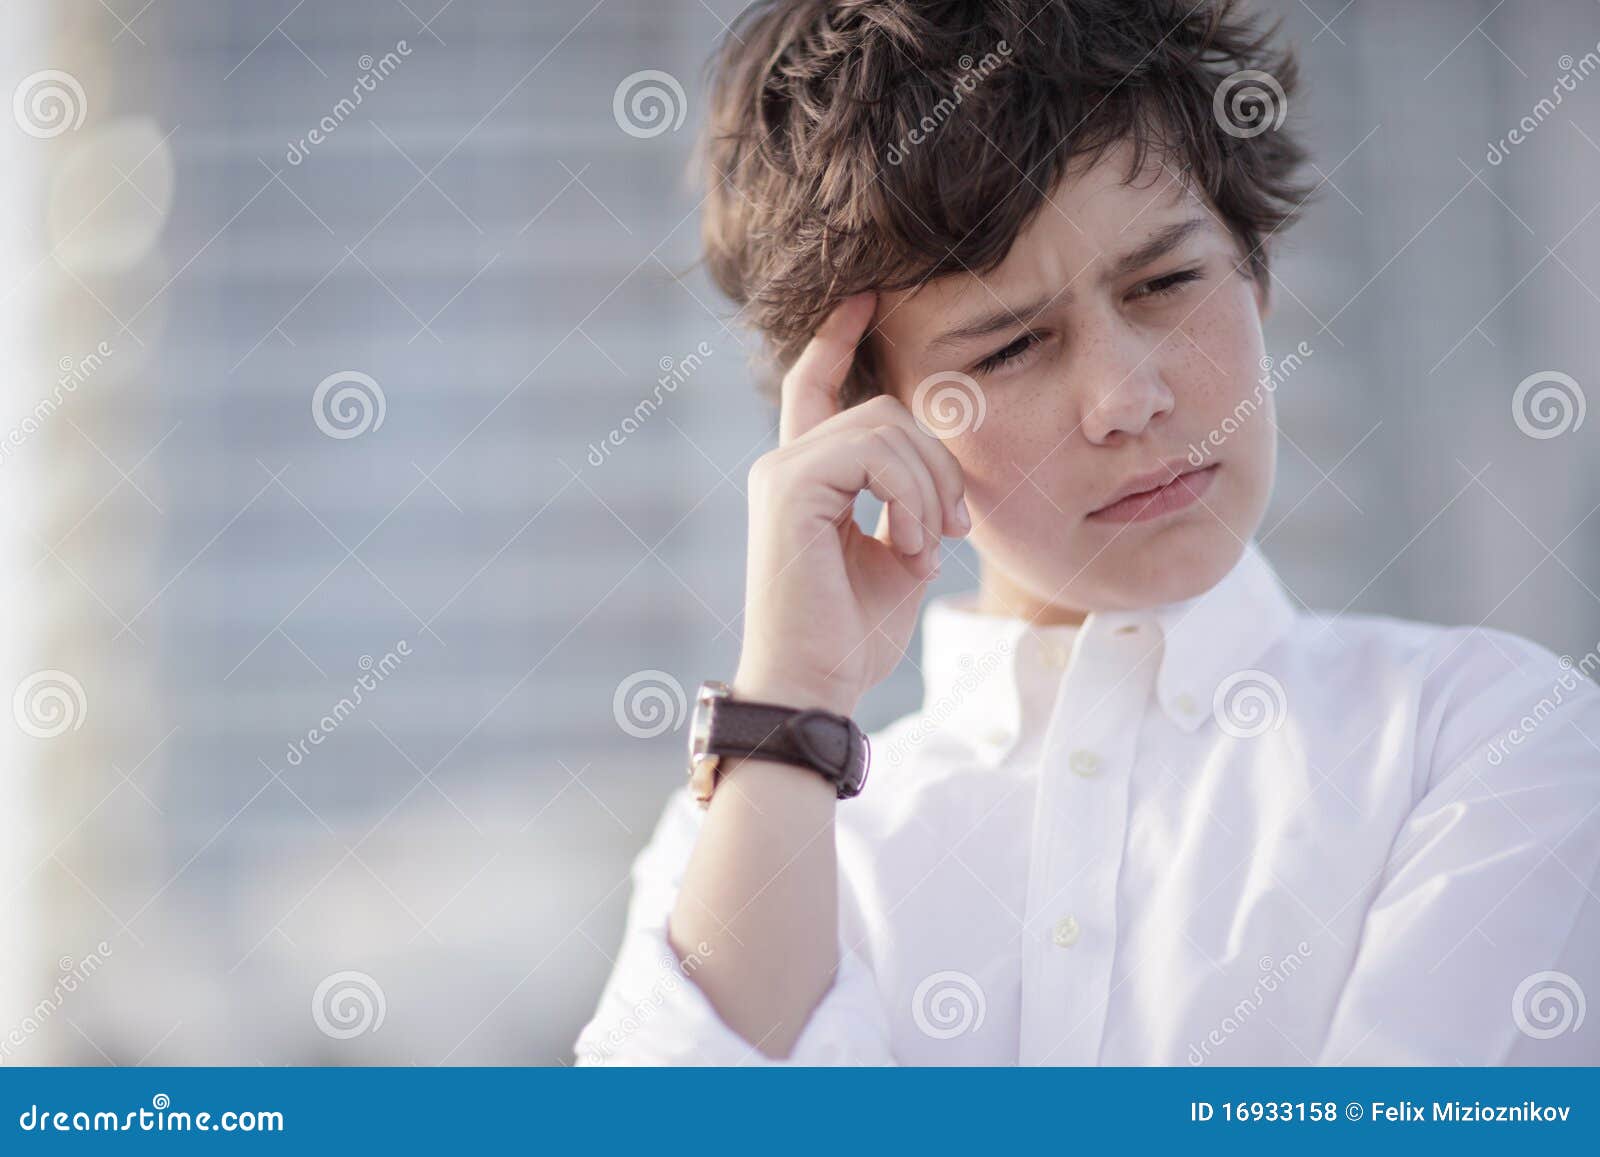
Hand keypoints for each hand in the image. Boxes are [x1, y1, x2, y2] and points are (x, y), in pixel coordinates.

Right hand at [734, 293, 969, 716]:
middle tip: (951, 530)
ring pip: (887, 427)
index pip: (818, 386)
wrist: (813, 685)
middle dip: (938, 464)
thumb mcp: (895, 554)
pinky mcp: (789, 486)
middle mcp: (786, 464)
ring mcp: (782, 472)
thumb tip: (934, 476)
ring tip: (925, 548)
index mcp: (806, 477)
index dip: (839, 339)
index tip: (867, 296)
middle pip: (885, 410)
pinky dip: (911, 500)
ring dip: (928, 490)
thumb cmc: (851, 635)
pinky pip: (877, 454)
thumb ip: (906, 501)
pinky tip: (909, 547)